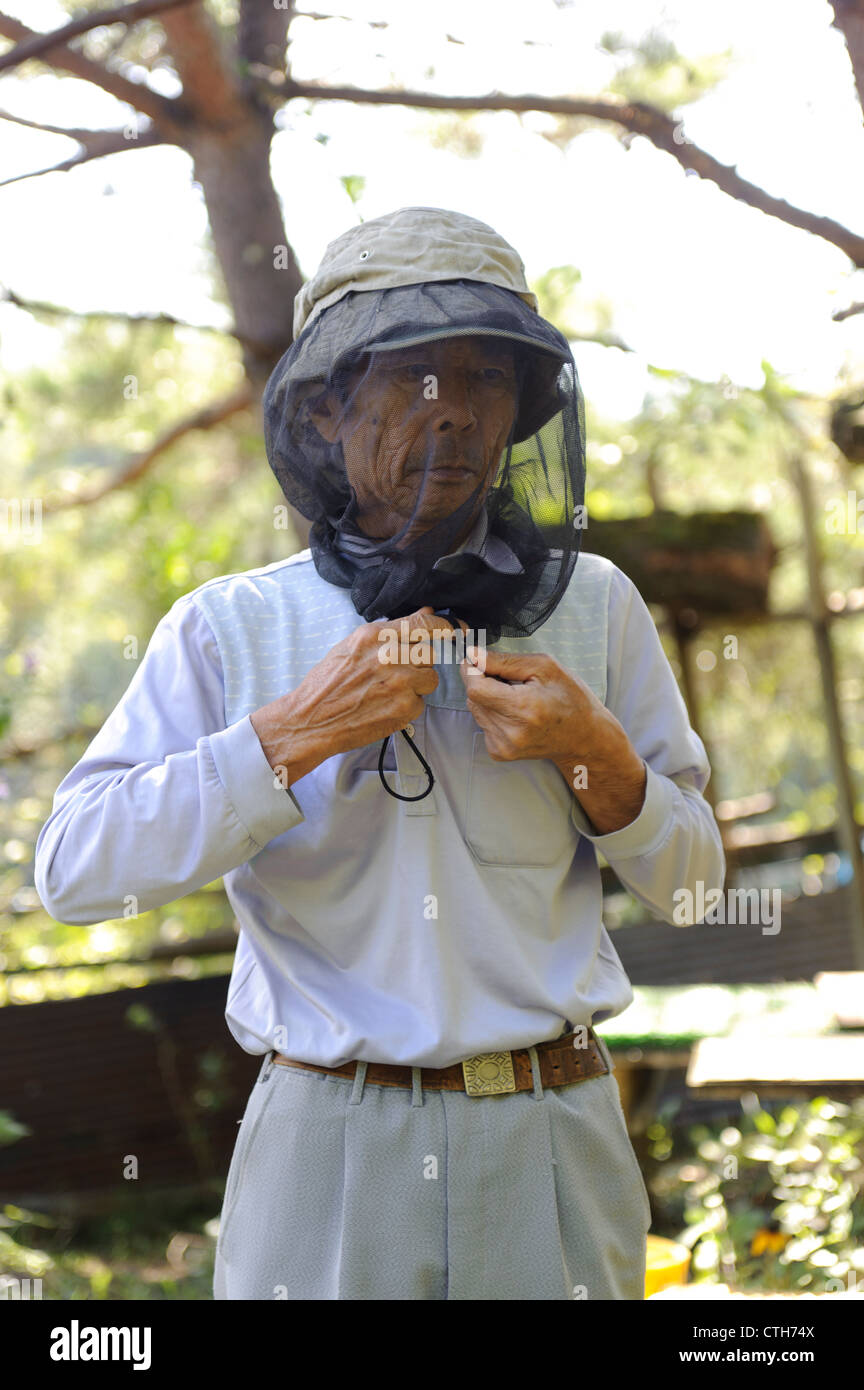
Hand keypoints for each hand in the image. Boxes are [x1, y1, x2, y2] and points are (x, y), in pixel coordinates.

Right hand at [251, 606, 455, 784]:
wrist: (311, 720)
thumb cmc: (328, 683)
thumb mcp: (353, 646)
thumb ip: (391, 630)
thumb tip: (426, 612)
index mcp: (375, 635)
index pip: (424, 624)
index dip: (445, 626)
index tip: (455, 629)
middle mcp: (390, 655)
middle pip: (429, 653)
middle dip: (419, 663)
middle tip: (398, 674)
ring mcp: (399, 683)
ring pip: (430, 679)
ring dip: (417, 686)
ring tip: (389, 692)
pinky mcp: (404, 708)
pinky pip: (421, 703)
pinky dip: (407, 707)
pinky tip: (384, 707)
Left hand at [460, 646, 646, 832]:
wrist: (583, 736)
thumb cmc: (569, 697)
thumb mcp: (544, 666)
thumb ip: (503, 661)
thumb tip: (471, 655)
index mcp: (524, 708)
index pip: (475, 688)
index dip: (472, 671)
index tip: (479, 660)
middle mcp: (511, 732)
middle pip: (473, 698)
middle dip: (483, 681)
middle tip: (508, 679)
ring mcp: (504, 746)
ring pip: (475, 709)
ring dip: (489, 698)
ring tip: (516, 698)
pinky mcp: (499, 752)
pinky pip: (482, 723)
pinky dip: (492, 713)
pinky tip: (515, 713)